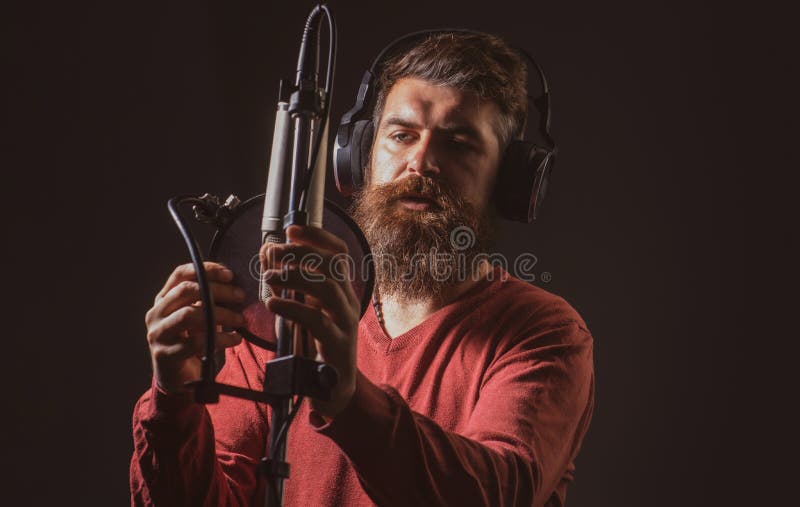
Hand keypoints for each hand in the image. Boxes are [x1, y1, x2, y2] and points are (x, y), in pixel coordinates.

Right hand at [145, 262, 245, 392]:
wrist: (179, 379)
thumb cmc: (194, 342)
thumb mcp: (201, 317)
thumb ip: (210, 300)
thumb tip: (236, 286)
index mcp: (164, 299)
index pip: (180, 274)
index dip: (205, 270)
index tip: (230, 275)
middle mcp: (156, 313)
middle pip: (186, 290)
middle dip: (218, 291)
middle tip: (240, 297)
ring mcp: (157, 333)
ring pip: (189, 314)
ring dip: (221, 315)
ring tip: (240, 320)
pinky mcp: (164, 354)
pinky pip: (195, 342)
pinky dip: (221, 339)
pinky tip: (236, 339)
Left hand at [260, 225, 359, 418]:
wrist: (334, 388)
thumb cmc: (318, 345)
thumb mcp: (305, 308)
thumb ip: (290, 283)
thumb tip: (269, 253)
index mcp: (340, 289)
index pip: (338, 252)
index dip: (317, 236)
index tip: (292, 229)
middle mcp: (346, 301)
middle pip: (332, 264)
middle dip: (301, 253)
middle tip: (273, 252)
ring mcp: (345, 322)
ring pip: (327, 288)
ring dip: (296, 277)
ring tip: (269, 277)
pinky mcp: (337, 344)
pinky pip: (317, 320)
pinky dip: (293, 308)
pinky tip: (273, 303)